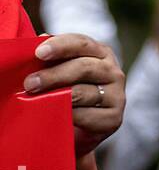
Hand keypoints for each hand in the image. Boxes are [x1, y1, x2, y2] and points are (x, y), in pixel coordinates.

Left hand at [24, 34, 125, 157]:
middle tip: (29, 83)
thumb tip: (36, 41)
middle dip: (54, 74)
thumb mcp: (61, 71)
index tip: (39, 52)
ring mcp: (117, 96)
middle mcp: (113, 72)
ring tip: (36, 101)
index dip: (60, 46)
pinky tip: (55, 116)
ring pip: (85, 92)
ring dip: (57, 96)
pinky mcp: (114, 119)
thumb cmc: (66, 93)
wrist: (80, 127)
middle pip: (84, 67)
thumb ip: (52, 58)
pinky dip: (69, 116)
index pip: (82, 43)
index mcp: (100, 53)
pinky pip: (87, 116)